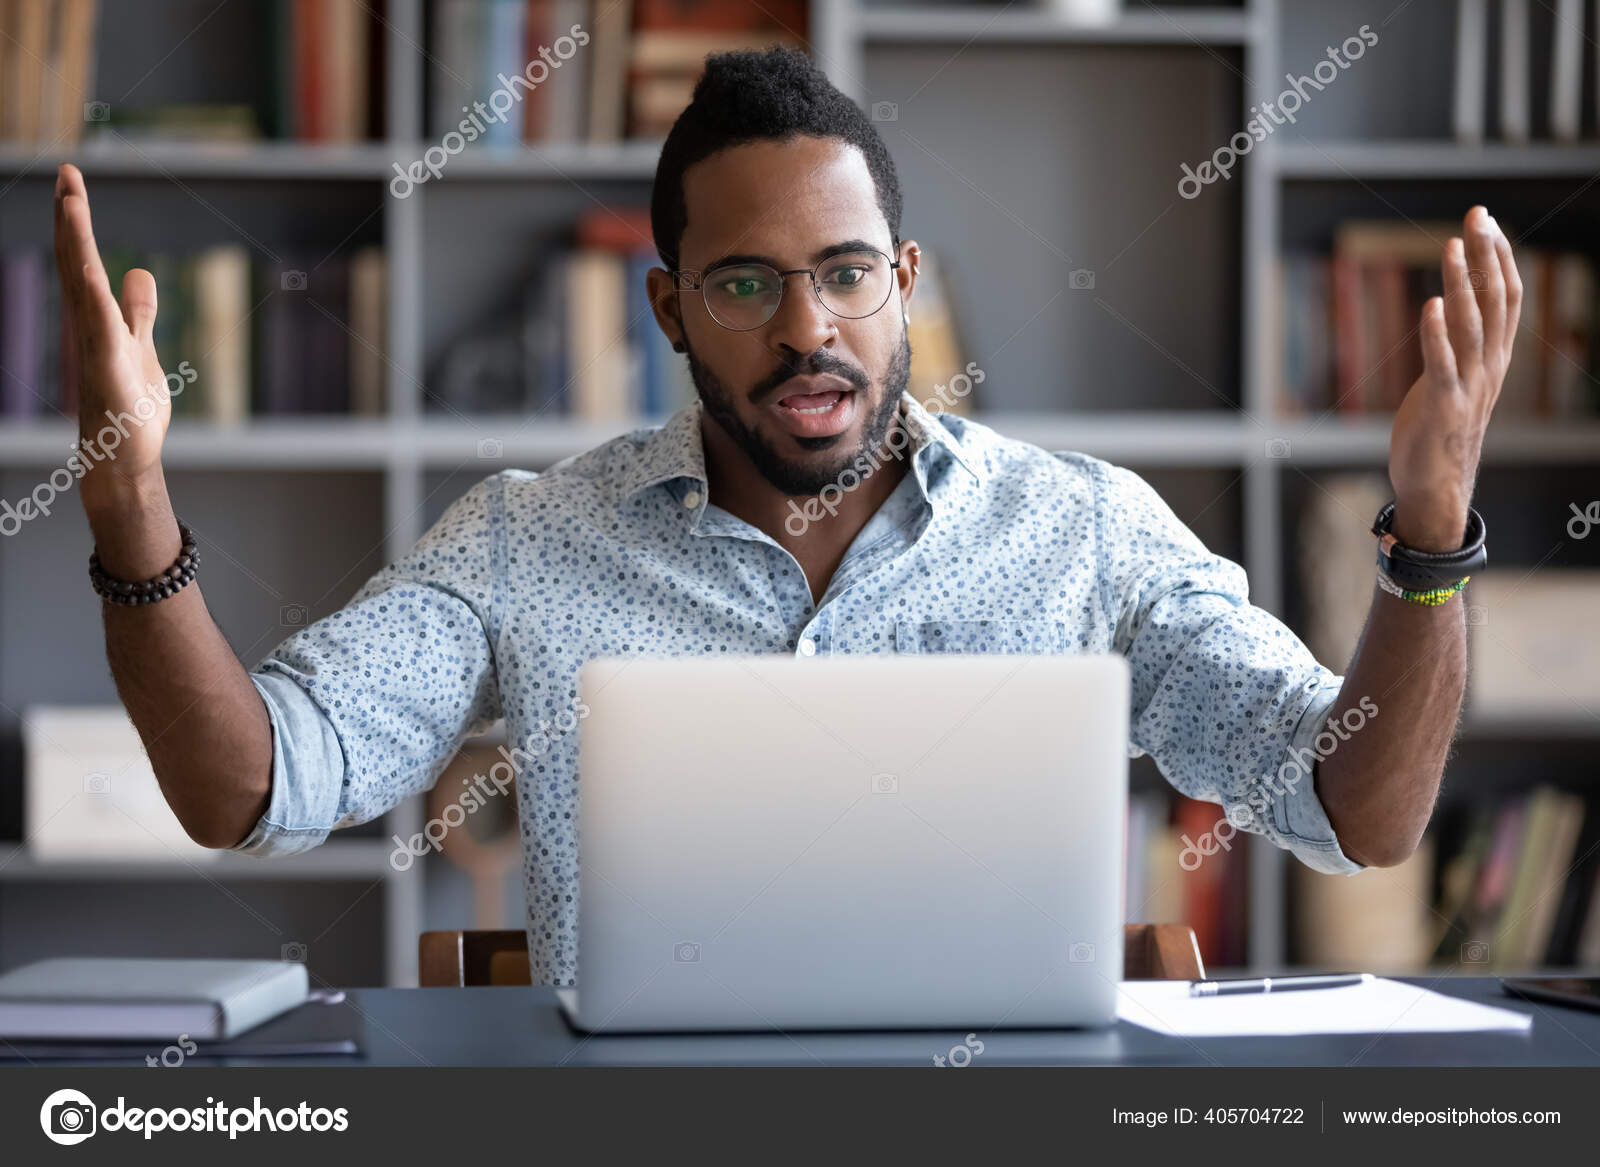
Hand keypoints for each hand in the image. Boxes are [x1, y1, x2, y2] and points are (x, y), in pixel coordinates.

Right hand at [53, 163, 170, 508]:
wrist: (121, 458)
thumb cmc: (128, 408)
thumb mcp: (139, 346)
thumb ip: (138, 311)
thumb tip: (139, 272)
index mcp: (96, 317)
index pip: (83, 259)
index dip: (77, 221)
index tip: (73, 181)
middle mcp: (89, 326)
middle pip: (76, 262)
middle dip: (72, 218)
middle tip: (68, 172)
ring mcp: (96, 346)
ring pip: (83, 286)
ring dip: (78, 244)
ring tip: (72, 202)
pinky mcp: (109, 370)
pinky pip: (101, 329)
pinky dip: (96, 299)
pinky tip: (92, 269)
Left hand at [1387, 205, 1519, 550]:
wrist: (1437, 484)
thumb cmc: (1441, 429)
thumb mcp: (1458, 379)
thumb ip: (1460, 346)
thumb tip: (1450, 305)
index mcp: (1494, 358)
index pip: (1506, 296)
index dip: (1498, 257)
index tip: (1486, 220)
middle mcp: (1488, 367)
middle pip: (1494, 301)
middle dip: (1486, 256)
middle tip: (1476, 215)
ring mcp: (1468, 386)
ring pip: (1471, 326)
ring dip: (1462, 284)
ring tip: (1452, 246)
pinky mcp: (1442, 405)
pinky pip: (1442, 364)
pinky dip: (1436, 334)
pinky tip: (1430, 305)